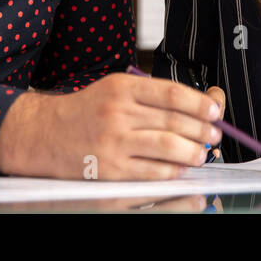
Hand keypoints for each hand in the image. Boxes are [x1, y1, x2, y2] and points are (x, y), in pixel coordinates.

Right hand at [0, 72, 222, 179]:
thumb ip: (152, 96)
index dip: (200, 103)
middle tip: (215, 135)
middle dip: (202, 130)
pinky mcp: (110, 170)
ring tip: (201, 153)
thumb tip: (197, 104)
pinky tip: (179, 170)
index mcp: (122, 88)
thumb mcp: (116, 89)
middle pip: (174, 121)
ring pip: (167, 147)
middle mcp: (118, 112)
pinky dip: (172, 172)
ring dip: (192, 152)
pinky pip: (151, 172)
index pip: (172, 93)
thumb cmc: (86, 111)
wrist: (44, 134)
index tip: (215, 111)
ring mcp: (114, 142)